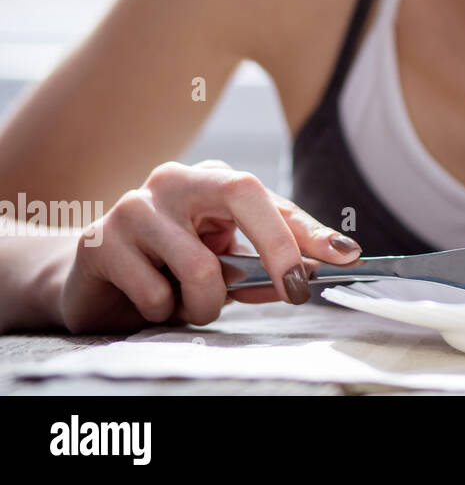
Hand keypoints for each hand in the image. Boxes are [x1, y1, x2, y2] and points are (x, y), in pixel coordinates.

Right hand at [59, 159, 362, 332]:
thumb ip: (264, 269)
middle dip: (278, 249)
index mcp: (214, 182)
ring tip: (189, 304)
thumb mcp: (225, 268)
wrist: (92, 281)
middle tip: (293, 291)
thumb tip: (309, 274)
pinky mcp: (101, 239)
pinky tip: (149, 300)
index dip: (311, 231)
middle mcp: (177, 180)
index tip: (346, 257)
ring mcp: (136, 205)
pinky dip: (165, 311)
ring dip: (207, 304)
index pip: (273, 201)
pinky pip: (157, 293)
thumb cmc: (169, 270)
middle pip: (244, 193)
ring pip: (201, 266)